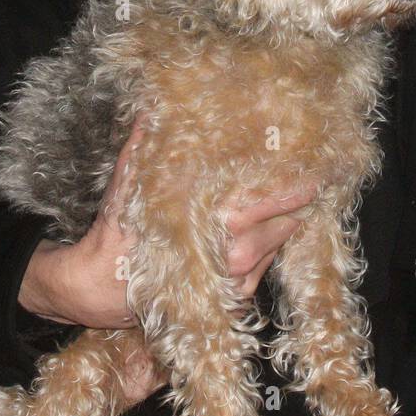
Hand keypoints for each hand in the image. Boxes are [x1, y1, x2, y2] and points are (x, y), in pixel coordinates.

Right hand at [18, 116, 317, 326]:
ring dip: (286, 232)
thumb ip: (140, 149)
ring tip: (304, 208)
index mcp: (212, 233)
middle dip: (297, 209)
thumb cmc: (115, 238)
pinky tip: (275, 238)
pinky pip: (259, 276)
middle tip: (318, 186)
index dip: (290, 193)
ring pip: (271, 256)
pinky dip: (270, 255)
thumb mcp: (125, 188)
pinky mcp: (225, 304)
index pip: (262, 209)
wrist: (96, 289)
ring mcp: (229, 287)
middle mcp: (227, 263)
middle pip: (277, 233)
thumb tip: (149, 111)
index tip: (314, 177)